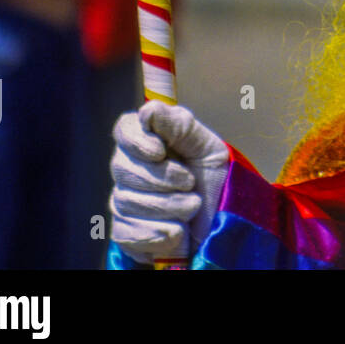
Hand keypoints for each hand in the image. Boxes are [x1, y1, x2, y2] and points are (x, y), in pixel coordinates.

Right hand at [109, 101, 228, 263]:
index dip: (137, 141)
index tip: (160, 151)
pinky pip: (130, 233)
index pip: (124, 130)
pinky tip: (178, 231)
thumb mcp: (205, 147)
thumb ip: (179, 126)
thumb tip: (148, 110)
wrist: (221, 218)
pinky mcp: (126, 232)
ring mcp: (123, 201)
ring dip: (169, 206)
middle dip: (162, 178)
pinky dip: (160, 233)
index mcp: (146, 140)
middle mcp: (128, 169)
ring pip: (128, 202)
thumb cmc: (211, 176)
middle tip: (190, 182)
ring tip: (193, 205)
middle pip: (123, 168)